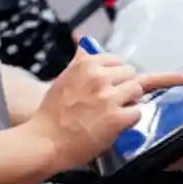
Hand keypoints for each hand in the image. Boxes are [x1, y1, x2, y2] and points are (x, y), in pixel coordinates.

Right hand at [27, 48, 182, 172]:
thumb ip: (80, 61)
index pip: (117, 59)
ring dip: (129, 101)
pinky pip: (137, 112)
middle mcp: (99, 77)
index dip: (115, 73)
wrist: (44, 143)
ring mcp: (109, 98)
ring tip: (113, 113)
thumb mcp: (64, 78)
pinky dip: (129, 120)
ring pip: (137, 90)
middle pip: (130, 73)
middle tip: (111, 101)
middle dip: (124, 85)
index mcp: (86, 64)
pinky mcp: (117, 119)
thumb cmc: (52, 113)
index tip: (110, 84)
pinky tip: (115, 125)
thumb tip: (85, 40)